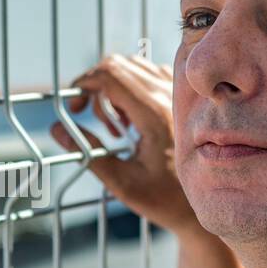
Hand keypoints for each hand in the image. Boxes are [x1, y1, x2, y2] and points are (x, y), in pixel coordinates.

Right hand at [50, 53, 201, 237]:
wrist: (209, 202)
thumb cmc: (167, 199)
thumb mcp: (122, 182)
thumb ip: (88, 153)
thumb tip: (56, 130)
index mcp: (154, 115)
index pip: (109, 75)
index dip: (82, 85)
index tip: (73, 108)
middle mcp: (170, 95)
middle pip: (118, 64)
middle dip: (94, 86)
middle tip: (88, 117)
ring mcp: (179, 92)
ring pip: (132, 66)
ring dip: (112, 88)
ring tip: (115, 125)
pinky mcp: (183, 95)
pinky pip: (149, 73)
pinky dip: (130, 88)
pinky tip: (132, 121)